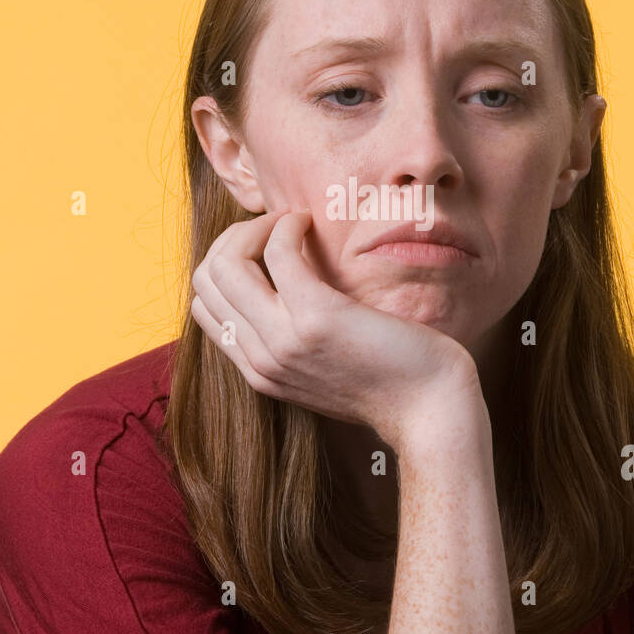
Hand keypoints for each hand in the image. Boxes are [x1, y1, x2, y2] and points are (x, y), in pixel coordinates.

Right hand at [189, 208, 483, 450]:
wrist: (430, 410)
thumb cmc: (391, 379)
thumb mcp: (326, 366)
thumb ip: (295, 339)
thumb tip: (283, 286)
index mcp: (259, 371)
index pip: (204, 305)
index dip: (225, 264)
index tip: (265, 248)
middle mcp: (262, 359)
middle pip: (205, 279)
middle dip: (232, 238)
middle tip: (275, 227)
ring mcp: (284, 340)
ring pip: (226, 264)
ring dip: (256, 227)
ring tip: (291, 223)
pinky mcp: (316, 318)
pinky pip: (277, 253)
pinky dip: (287, 226)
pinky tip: (309, 225)